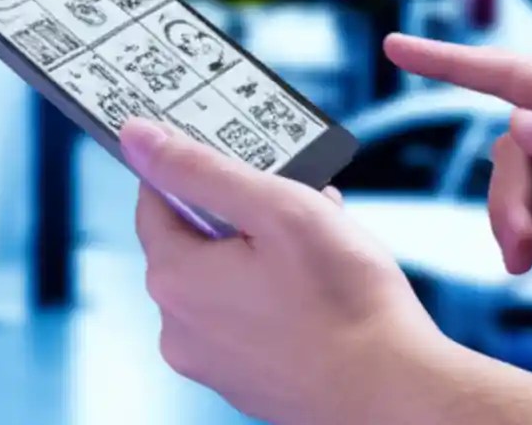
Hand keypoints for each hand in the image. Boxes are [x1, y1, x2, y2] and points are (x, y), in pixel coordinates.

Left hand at [119, 118, 443, 424]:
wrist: (393, 393)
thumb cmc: (346, 304)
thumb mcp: (276, 208)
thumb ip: (201, 168)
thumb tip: (138, 138)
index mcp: (175, 279)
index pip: (154, 198)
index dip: (192, 166)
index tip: (229, 151)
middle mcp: (180, 328)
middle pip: (193, 239)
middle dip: (241, 210)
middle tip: (294, 198)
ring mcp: (212, 361)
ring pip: (224, 278)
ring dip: (261, 250)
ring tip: (318, 242)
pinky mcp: (245, 380)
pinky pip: (244, 316)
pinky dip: (271, 292)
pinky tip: (317, 285)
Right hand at [385, 33, 531, 338]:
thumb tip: (518, 122)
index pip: (515, 72)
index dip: (450, 60)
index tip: (397, 46)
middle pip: (509, 146)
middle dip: (505, 196)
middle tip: (519, 245)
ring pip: (510, 182)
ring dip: (511, 222)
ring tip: (530, 258)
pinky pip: (522, 209)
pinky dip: (523, 234)